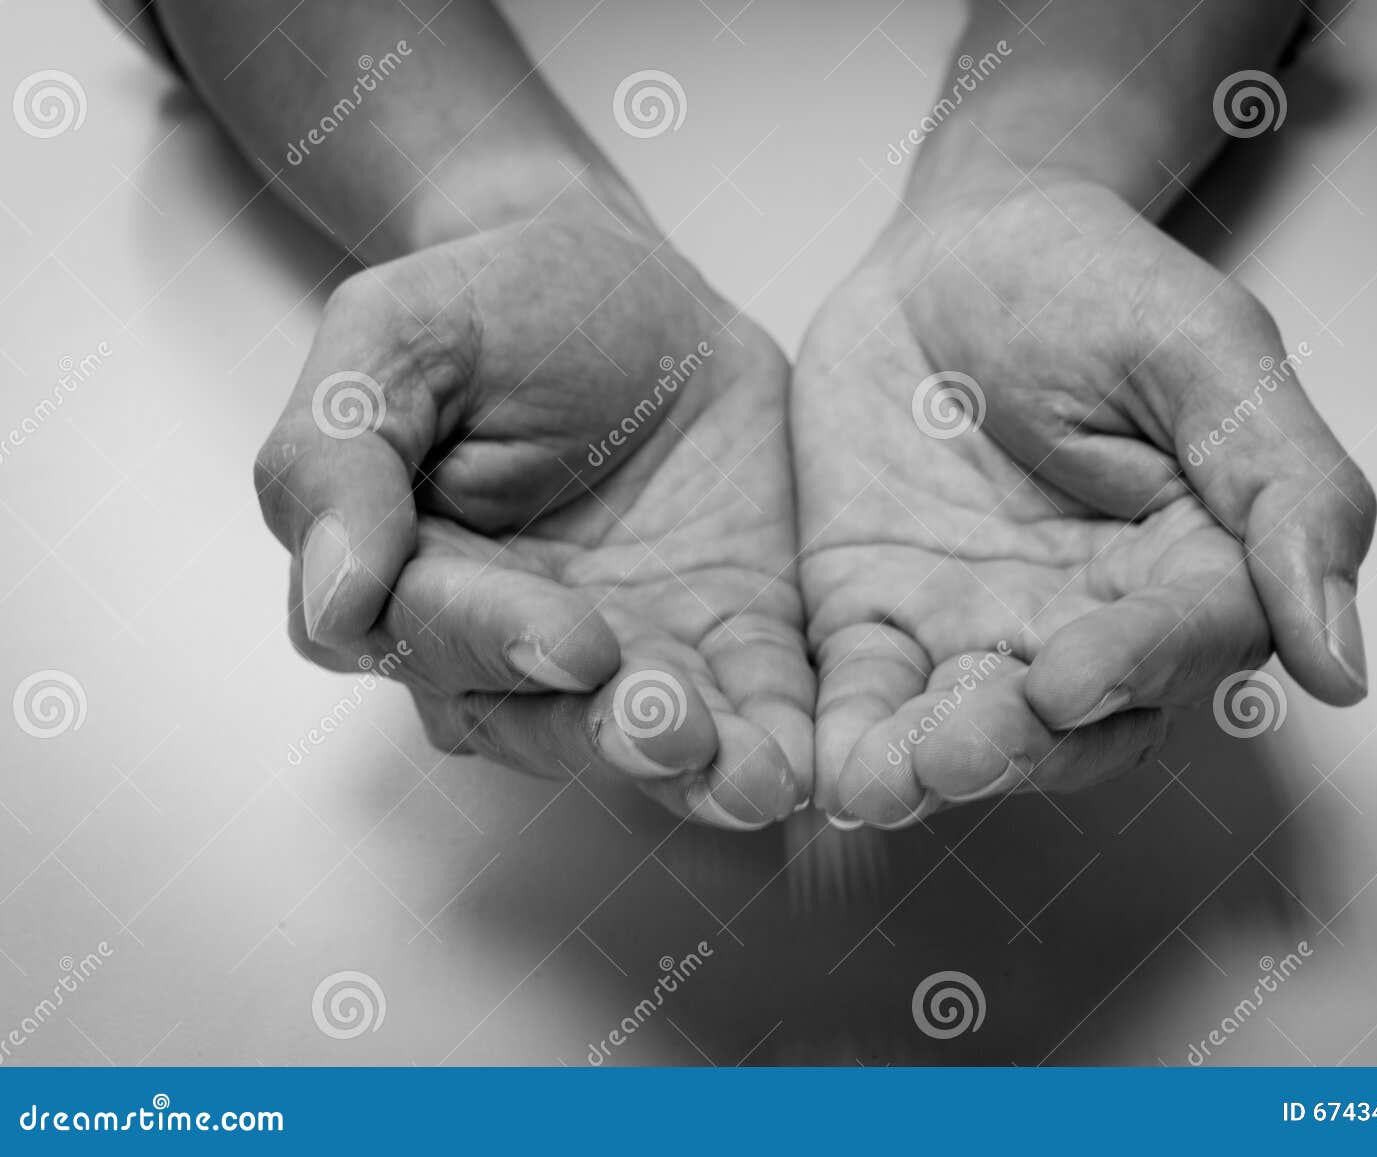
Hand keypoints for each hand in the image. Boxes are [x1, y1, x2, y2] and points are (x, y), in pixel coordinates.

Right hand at [255, 204, 811, 828]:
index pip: (428, 636)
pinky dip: (777, 741)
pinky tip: (804, 761)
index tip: (570, 635)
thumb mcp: (395, 333)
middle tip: (664, 723)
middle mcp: (513, 644)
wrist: (633, 288)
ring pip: (645, 737)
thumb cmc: (499, 304)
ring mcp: (629, 653)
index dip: (493, 642)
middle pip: (540, 719)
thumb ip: (336, 450)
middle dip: (605, 732)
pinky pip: (752, 709)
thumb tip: (332, 597)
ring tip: (749, 775)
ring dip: (696, 766)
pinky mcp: (730, 645)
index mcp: (413, 576)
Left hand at [793, 179, 1374, 826]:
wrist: (952, 248)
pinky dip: (849, 732)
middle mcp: (1087, 621)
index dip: (1128, 669)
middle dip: (1012, 745)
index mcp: (1190, 568)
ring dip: (924, 763)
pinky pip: (867, 689)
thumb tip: (1344, 668)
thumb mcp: (1210, 354)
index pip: (1179, 645)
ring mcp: (978, 624)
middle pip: (1070, 721)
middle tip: (958, 751)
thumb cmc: (1095, 282)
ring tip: (883, 782)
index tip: (1068, 677)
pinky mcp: (880, 614)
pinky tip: (827, 762)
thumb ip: (1287, 494)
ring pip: (965, 726)